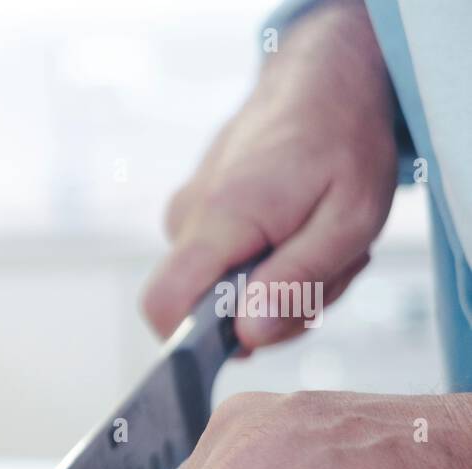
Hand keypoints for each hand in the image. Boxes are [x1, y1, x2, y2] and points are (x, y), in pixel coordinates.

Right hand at [142, 0, 397, 348]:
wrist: (322, 82)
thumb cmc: (341, 144)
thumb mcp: (348, 221)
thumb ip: (296, 283)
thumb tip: (247, 338)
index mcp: (221, 219)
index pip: (163, 304)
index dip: (192, 343)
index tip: (251, 337)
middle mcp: (188, 216)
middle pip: (200, 309)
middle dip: (266, 312)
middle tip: (323, 272)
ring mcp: (186, 212)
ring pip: (216, 291)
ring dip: (273, 287)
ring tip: (314, 242)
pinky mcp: (193, 213)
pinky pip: (218, 266)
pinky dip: (262, 265)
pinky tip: (293, 233)